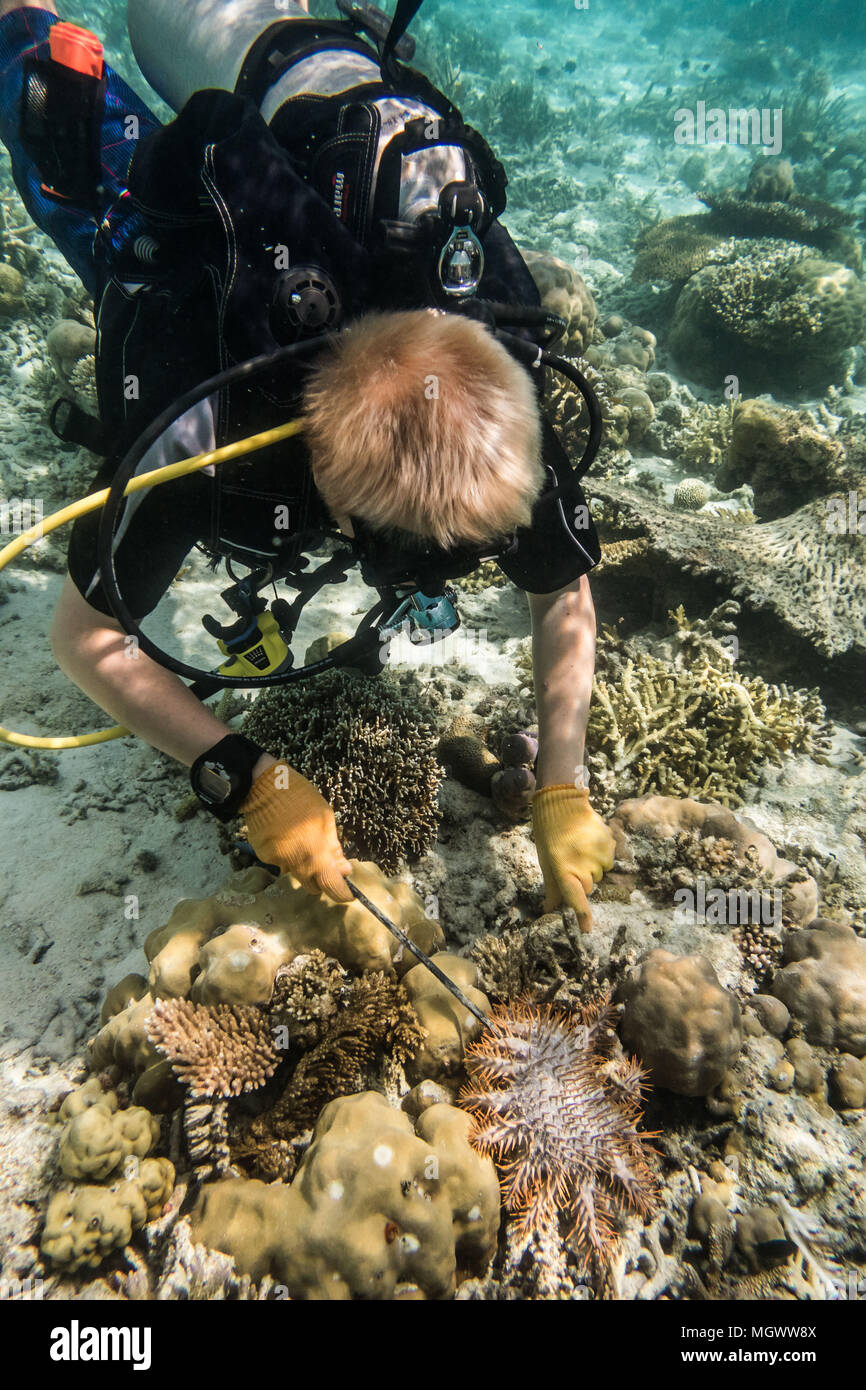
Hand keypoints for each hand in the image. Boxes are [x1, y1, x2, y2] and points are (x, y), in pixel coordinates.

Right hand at [241, 762, 351, 902]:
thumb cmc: (300, 797)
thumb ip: (334, 848)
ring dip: (303, 865)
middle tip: (326, 864)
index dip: (342, 893)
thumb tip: (345, 871)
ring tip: (301, 840)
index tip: (348, 893)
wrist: (262, 785)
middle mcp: (294, 862)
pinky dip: (286, 855)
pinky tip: (285, 836)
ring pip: (295, 874)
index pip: (331, 886)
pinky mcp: (263, 856)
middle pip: (312, 886)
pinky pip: (280, 863)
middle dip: (321, 880)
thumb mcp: (325, 818)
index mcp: (314, 852)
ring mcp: (276, 860)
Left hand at [532, 784, 614, 930]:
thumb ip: (552, 888)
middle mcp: (583, 865)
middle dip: (581, 880)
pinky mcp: (609, 845)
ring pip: (600, 873)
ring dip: (592, 866)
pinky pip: (608, 860)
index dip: (581, 916)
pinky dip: (601, 855)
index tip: (586, 931)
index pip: (575, 899)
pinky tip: (590, 842)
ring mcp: (598, 855)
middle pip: (588, 886)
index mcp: (564, 870)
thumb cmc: (550, 836)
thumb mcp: (547, 862)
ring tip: (580, 848)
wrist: (563, 805)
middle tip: (571, 862)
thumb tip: (549, 910)